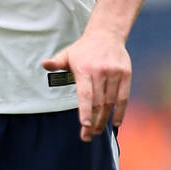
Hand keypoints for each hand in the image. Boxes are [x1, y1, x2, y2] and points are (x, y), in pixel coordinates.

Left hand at [42, 26, 131, 141]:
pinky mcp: (126, 74)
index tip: (85, 125)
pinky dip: (121, 111)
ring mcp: (114, 73)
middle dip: (93, 122)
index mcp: (84, 69)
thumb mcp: (67, 53)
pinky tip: (116, 122)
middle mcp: (101, 72)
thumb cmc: (84, 49)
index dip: (86, 111)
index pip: (86, 94)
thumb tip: (45, 64)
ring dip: (105, 119)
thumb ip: (56, 62)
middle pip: (98, 102)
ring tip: (97, 131)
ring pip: (110, 102)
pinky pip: (124, 97)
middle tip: (88, 136)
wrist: (107, 33)